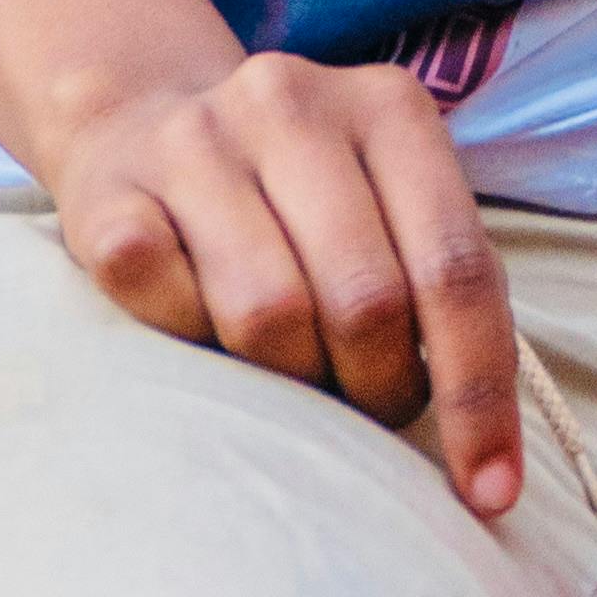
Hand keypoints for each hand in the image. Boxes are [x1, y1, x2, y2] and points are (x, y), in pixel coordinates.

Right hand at [50, 52, 523, 517]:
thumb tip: (487, 447)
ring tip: (288, 368)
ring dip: (288, 378)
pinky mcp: (106, 194)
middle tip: (364, 404)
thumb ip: (440, 286)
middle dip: (377, 388)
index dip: (478, 391)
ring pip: (267, 316)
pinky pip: (165, 306)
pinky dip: (191, 342)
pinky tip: (197, 329)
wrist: (143, 115)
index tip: (490, 493)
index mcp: (389, 107)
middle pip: (366, 301)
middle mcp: (293, 104)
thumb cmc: (297, 196)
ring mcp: (193, 141)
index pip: (456, 267)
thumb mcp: (389, 204)